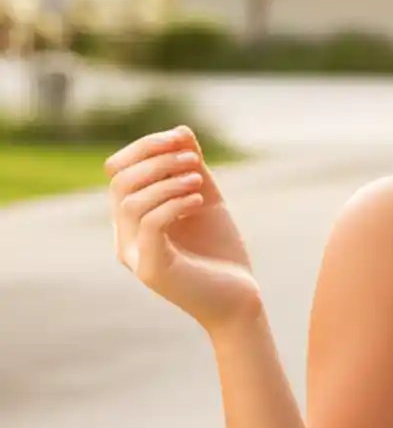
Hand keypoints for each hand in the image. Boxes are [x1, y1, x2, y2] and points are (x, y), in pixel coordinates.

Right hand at [105, 126, 261, 334]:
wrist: (239, 297)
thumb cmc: (220, 249)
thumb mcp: (206, 198)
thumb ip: (192, 167)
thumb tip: (180, 130)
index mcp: (132, 216)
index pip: (119, 170)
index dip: (145, 147)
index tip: (181, 139)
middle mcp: (125, 234)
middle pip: (120, 181)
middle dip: (157, 160)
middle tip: (194, 160)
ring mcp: (134, 253)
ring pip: (130, 202)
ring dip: (167, 180)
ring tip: (198, 179)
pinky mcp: (150, 269)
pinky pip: (149, 226)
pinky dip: (173, 204)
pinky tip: (199, 200)